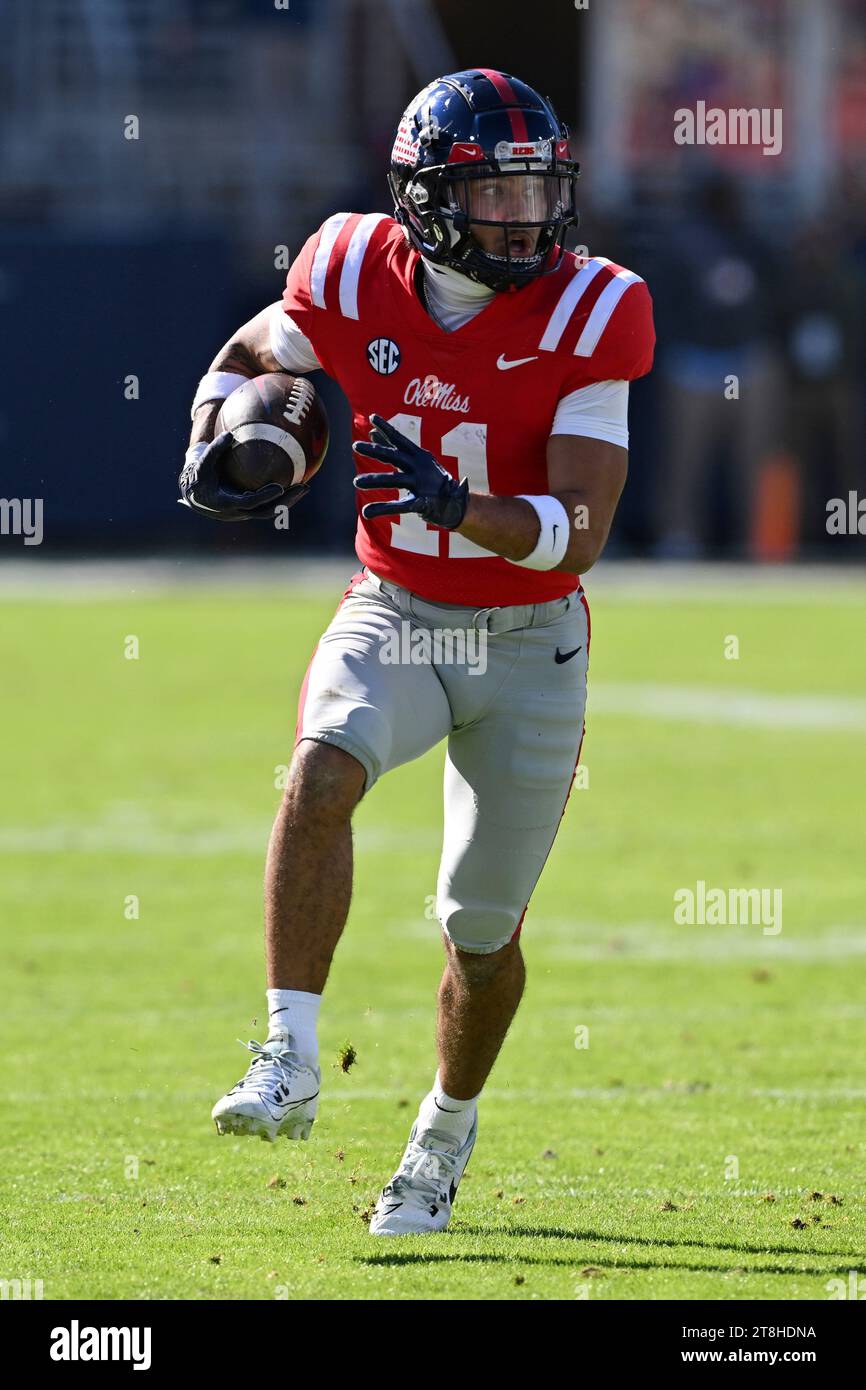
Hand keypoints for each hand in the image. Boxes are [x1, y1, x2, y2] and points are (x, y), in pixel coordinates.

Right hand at [178, 432, 309, 521]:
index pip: (250, 502)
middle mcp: (238, 512)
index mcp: (226, 503)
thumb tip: (229, 433)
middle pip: (267, 511)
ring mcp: (245, 513)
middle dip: (287, 501)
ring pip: (270, 511)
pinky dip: (281, 497)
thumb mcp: (203, 462)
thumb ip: (215, 449)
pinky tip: (294, 483)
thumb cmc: (199, 475)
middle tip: (304, 488)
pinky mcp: (250, 510)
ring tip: (305, 487)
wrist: (194, 495)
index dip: (265, 497)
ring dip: (288, 501)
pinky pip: (268, 505)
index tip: (279, 487)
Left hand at [352, 414, 468, 529]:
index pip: (400, 439)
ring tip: (356, 482)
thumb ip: (392, 448)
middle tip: (356, 446)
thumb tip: (372, 433)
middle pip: (394, 456)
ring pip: (394, 480)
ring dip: (374, 480)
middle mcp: (419, 467)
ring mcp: (420, 485)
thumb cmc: (431, 479)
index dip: (386, 428)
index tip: (372, 417)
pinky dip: (382, 509)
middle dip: (375, 450)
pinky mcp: (421, 503)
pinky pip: (399, 506)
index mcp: (418, 456)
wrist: (456, 502)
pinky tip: (367, 511)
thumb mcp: (414, 460)